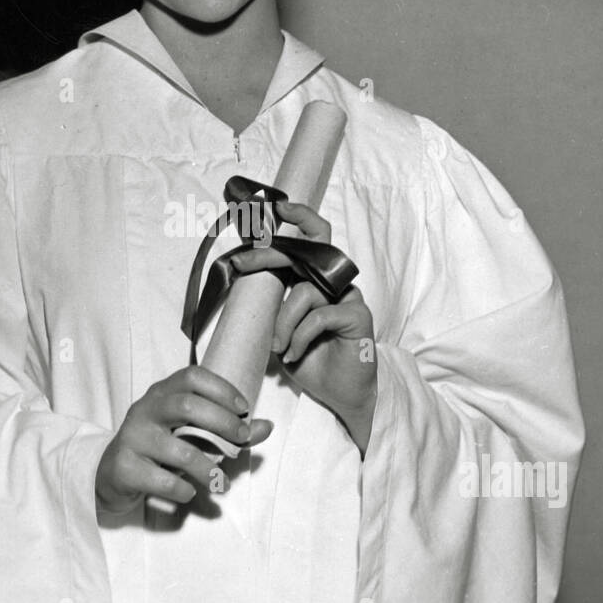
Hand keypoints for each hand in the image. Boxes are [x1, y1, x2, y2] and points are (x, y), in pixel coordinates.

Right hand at [95, 365, 272, 515]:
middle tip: (242, 441)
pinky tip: (190, 492)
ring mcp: (132, 437)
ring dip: (208, 468)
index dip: (221, 388)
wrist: (111, 475)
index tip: (244, 408)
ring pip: (178, 449)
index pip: (192, 377)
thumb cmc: (159, 450)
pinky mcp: (124, 467)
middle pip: (186, 405)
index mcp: (162, 394)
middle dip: (222, 423)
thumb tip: (267, 426)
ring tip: (222, 484)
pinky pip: (161, 479)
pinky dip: (183, 488)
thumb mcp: (189, 435)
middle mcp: (145, 409)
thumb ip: (228, 431)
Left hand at [231, 200, 377, 454]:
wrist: (340, 394)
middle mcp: (333, 282)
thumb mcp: (280, 330)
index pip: (309, 240)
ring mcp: (348, 297)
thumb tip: (245, 277)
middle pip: (310, 249)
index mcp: (314, 280)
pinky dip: (301, 335)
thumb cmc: (310, 360)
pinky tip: (294, 353)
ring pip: (305, 291)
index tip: (273, 208)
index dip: (296, 219)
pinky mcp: (359, 315)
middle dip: (271, 252)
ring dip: (283, 322)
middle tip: (244, 262)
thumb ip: (272, 304)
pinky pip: (321, 315)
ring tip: (277, 347)